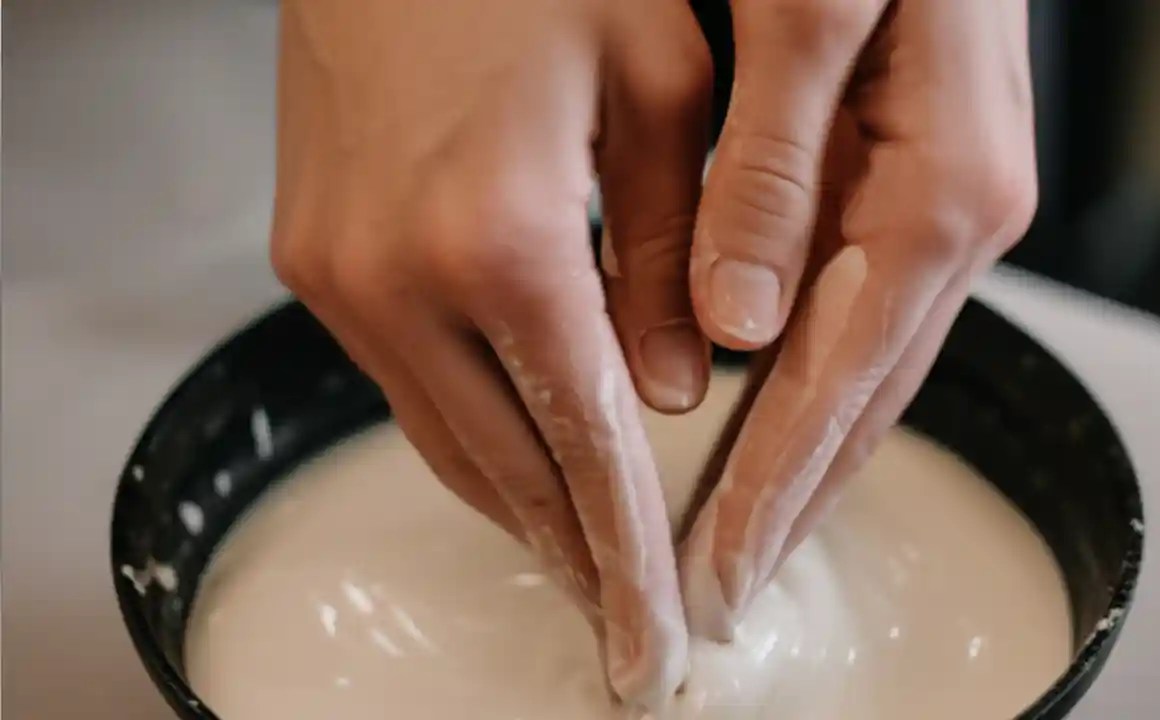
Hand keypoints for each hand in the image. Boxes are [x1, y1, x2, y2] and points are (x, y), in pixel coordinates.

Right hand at [269, 0, 712, 704]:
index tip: (652, 627)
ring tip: (580, 559)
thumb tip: (673, 384)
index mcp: (499, 235)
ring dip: (517, 505)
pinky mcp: (312, 253)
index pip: (583, 442)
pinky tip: (515, 454)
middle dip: (573, 553)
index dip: (626, 550)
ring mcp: (337, 270)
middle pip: (501, 467)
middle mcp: (394, 274)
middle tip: (623, 619)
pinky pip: (402, 381)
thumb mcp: (656, 78)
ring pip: (442, 437)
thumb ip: (674, 249)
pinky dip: (468, 432)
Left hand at [681, 0, 1037, 638]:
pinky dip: (817, 388)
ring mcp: (945, 208)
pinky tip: (774, 423)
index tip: (714, 559)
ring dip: (804, 460)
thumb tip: (738, 324)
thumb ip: (771, 172)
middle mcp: (958, 216)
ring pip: (869, 370)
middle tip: (721, 586)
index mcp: (940, 188)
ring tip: (742, 535)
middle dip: (789, 500)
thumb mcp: (809, 13)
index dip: (771, 480)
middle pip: (866, 399)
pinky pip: (866, 318)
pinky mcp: (919, 189)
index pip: (838, 377)